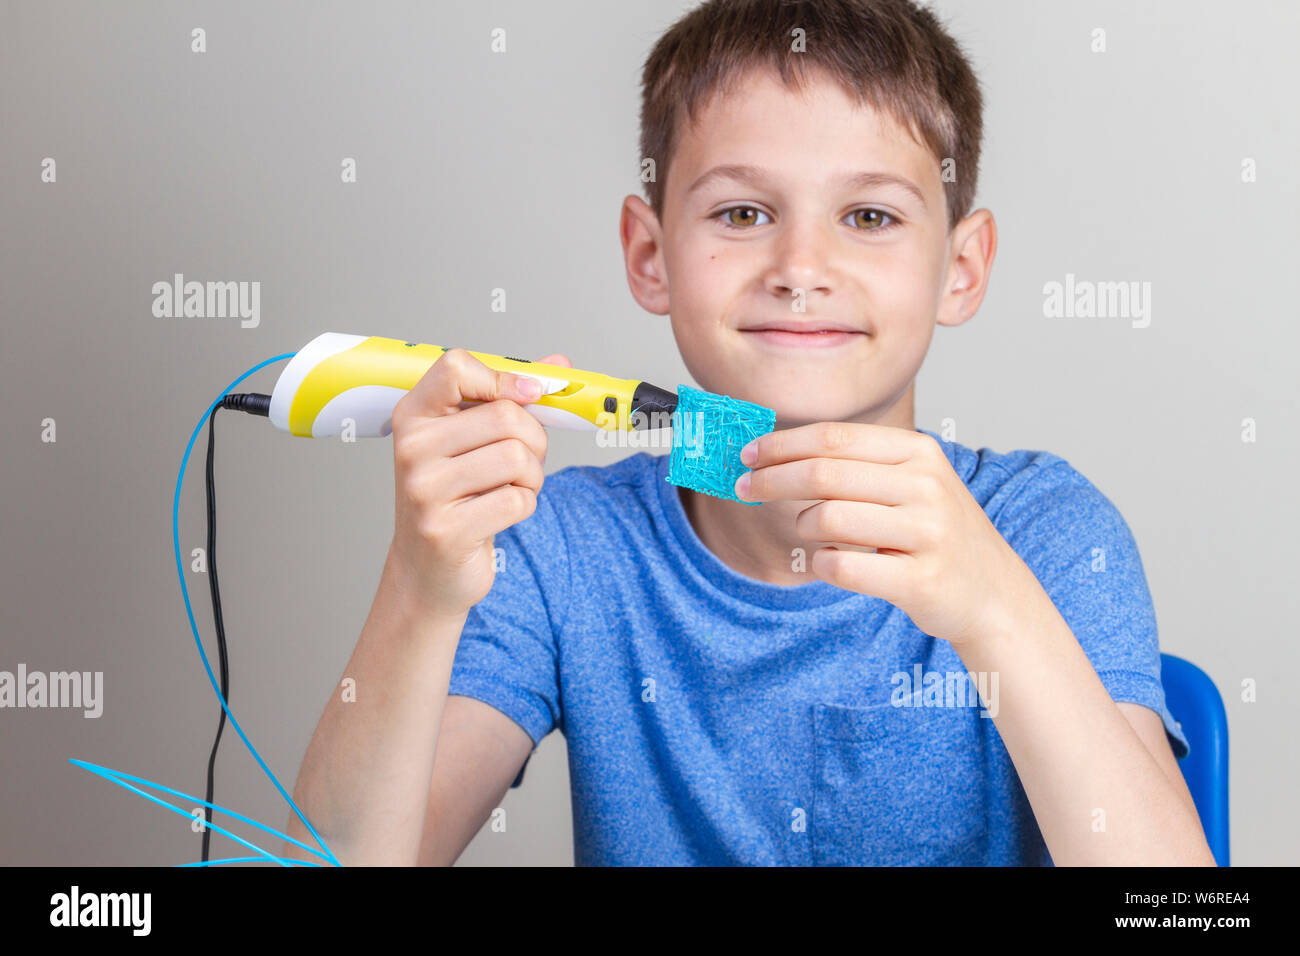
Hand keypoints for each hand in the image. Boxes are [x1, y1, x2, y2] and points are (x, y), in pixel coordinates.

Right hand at [385, 349, 571, 617]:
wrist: (427, 572)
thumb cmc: (456, 499)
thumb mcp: (473, 443)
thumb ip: (511, 399)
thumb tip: (559, 365)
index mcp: (413, 416)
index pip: (455, 366)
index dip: (504, 379)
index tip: (528, 396)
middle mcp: (412, 448)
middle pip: (505, 416)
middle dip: (534, 439)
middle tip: (525, 461)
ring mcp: (425, 490)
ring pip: (517, 457)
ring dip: (533, 476)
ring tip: (512, 488)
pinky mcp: (446, 530)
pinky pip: (518, 500)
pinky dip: (525, 505)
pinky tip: (501, 513)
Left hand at [735, 424, 1026, 645]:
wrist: (991, 592)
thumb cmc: (933, 533)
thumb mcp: (911, 483)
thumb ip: (856, 464)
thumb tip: (776, 452)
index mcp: (919, 453)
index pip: (834, 437)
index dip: (782, 444)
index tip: (747, 455)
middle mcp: (927, 486)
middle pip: (823, 474)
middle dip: (771, 479)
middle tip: (744, 488)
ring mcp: (927, 533)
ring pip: (828, 518)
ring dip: (802, 525)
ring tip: (807, 531)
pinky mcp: (920, 580)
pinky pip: (842, 566)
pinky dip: (822, 563)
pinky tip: (830, 561)